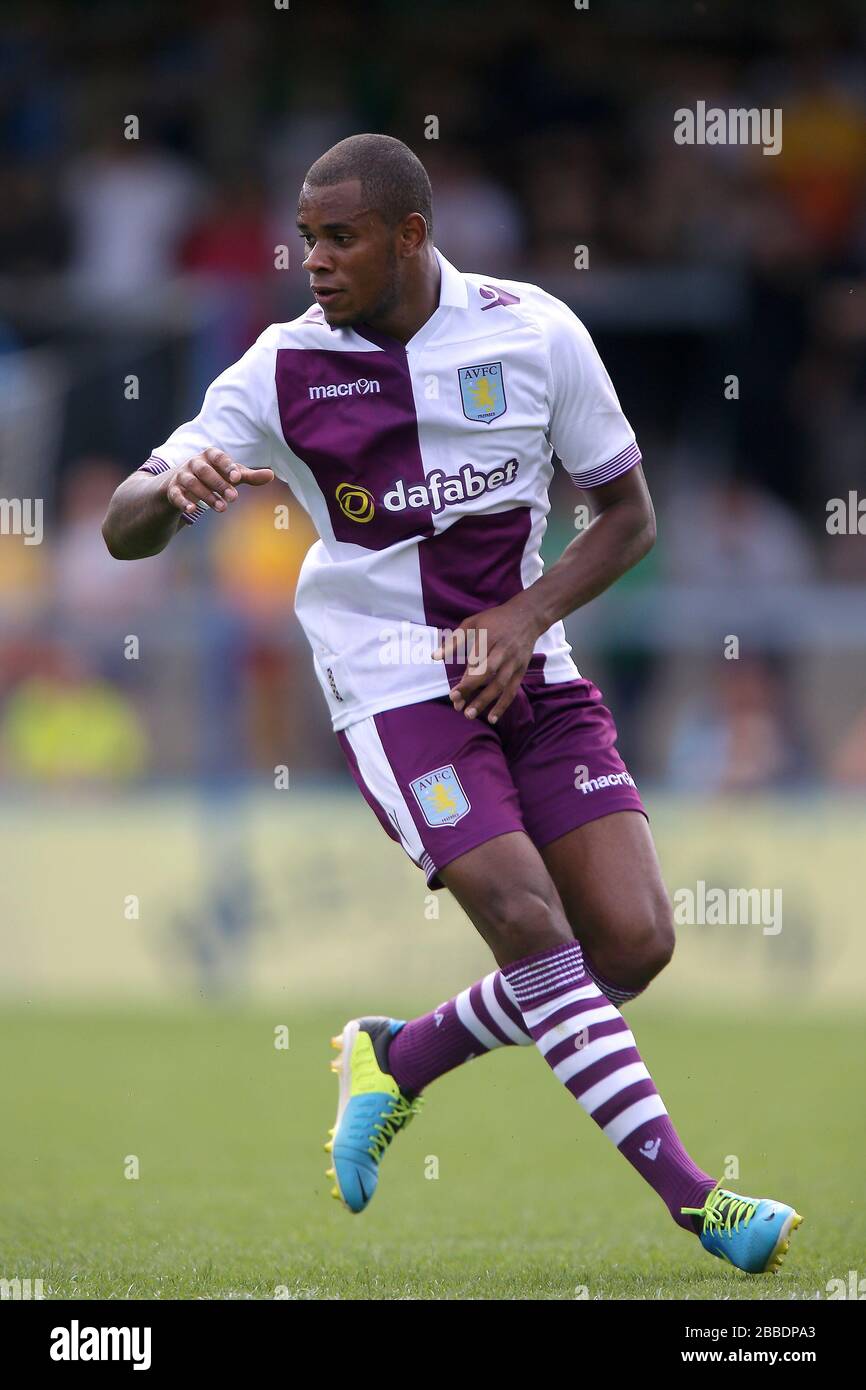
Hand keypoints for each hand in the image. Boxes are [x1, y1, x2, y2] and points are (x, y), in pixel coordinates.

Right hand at [163, 446, 274, 517]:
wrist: (180, 485)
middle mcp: (194, 463)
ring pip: (192, 483)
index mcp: (209, 456)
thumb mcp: (229, 476)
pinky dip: (183, 502)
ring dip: (206, 495)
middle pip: (205, 471)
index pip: (218, 457)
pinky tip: (192, 511)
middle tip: (234, 498)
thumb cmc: (212, 477)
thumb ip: (248, 476)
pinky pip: (176, 494)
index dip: (227, 466)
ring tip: (222, 509)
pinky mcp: (172, 490)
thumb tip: (271, 475)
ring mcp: (181, 476)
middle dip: (219, 484)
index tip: (237, 478)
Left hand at [431, 594, 544, 723]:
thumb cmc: (495, 619)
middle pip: (487, 674)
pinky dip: (503, 705)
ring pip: (500, 684)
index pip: (476, 661)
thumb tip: (434, 656)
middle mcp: (503, 651)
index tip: (452, 694)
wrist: (528, 616)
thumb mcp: (472, 623)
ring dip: (485, 701)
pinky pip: (512, 690)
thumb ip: (454, 640)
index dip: (465, 679)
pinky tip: (492, 718)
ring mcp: (514, 662)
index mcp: (489, 638)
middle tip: (457, 706)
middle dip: (472, 690)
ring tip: (469, 714)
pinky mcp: (521, 670)